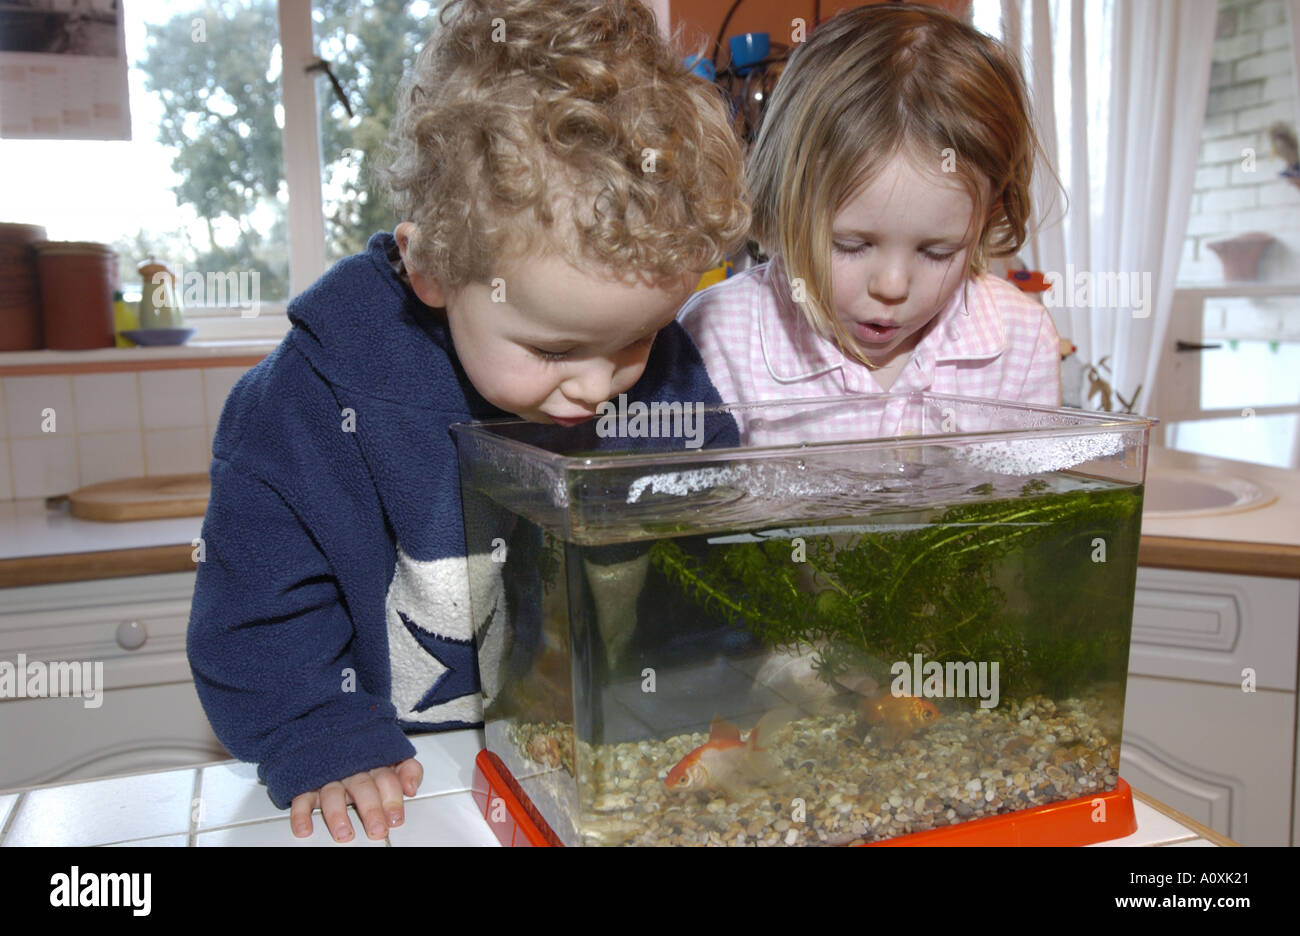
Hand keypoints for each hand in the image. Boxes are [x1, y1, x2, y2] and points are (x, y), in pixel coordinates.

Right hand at [289, 757, 423, 840]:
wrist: (330, 729)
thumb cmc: (366, 754)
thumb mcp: (392, 758)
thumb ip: (408, 770)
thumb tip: (411, 788)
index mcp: (375, 763)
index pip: (386, 779)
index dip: (392, 799)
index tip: (395, 819)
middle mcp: (352, 770)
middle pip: (362, 788)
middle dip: (370, 810)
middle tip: (377, 830)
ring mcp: (328, 776)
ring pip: (332, 794)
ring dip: (337, 815)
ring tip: (344, 834)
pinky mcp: (307, 784)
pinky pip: (301, 797)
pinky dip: (300, 814)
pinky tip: (304, 829)